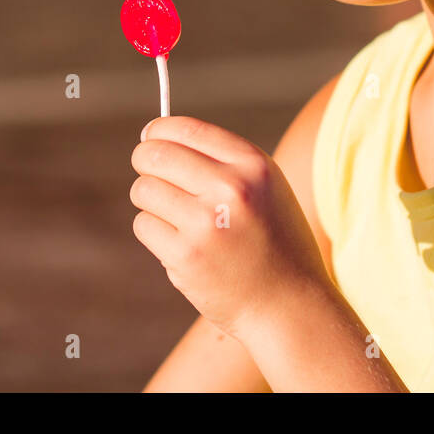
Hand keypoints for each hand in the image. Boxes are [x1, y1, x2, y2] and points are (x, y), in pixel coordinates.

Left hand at [129, 115, 332, 342]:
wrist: (289, 305)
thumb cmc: (274, 241)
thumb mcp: (265, 187)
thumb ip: (222, 160)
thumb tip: (156, 137)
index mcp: (253, 165)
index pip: (186, 129)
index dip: (159, 130)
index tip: (150, 136)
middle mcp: (231, 188)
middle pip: (155, 155)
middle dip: (145, 162)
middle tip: (150, 174)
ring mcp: (206, 223)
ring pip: (143, 190)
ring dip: (151, 201)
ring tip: (178, 217)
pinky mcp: (186, 256)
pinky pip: (144, 225)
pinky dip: (155, 233)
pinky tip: (181, 245)